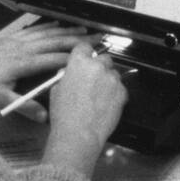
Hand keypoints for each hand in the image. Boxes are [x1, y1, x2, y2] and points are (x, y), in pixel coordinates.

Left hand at [0, 23, 92, 121]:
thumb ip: (23, 107)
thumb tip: (44, 116)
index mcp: (23, 63)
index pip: (55, 59)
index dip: (75, 57)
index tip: (92, 56)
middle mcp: (22, 49)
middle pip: (54, 41)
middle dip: (77, 39)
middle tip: (95, 37)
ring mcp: (15, 42)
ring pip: (45, 33)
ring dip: (65, 30)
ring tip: (81, 28)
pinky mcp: (7, 40)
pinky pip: (32, 30)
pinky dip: (46, 26)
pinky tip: (53, 24)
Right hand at [44, 42, 127, 174]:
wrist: (79, 134)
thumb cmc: (65, 115)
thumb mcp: (56, 90)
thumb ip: (67, 76)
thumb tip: (71, 75)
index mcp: (78, 62)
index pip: (84, 47)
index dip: (84, 53)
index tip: (86, 57)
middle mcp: (97, 67)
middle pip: (103, 58)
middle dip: (99, 67)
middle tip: (93, 80)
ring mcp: (112, 79)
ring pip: (113, 73)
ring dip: (108, 80)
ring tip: (98, 96)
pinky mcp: (122, 92)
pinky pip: (120, 87)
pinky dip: (115, 93)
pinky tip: (105, 104)